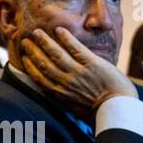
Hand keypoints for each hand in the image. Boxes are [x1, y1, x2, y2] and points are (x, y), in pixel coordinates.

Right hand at [20, 27, 135, 117]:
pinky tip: (59, 30)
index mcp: (60, 94)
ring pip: (56, 54)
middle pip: (44, 63)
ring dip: (45, 42)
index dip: (30, 65)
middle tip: (26, 40)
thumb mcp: (75, 109)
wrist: (118, 110)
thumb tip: (58, 93)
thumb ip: (65, 98)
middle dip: (33, 51)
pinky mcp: (92, 64)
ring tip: (37, 32)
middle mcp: (65, 82)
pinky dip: (66, 39)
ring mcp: (78, 72)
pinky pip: (76, 48)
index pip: (39, 77)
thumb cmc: (99, 113)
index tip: (24, 56)